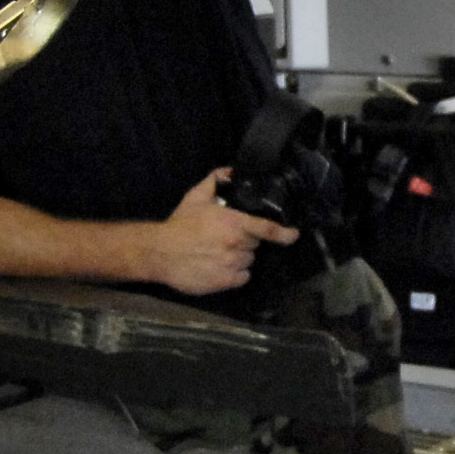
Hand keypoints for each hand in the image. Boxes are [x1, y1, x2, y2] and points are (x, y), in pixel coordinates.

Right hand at [143, 166, 292, 295]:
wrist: (160, 252)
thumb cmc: (180, 225)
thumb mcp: (196, 197)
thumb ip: (215, 181)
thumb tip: (230, 172)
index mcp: (235, 224)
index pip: (267, 229)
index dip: (285, 233)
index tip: (294, 234)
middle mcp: (238, 245)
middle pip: (254, 244)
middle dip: (245, 240)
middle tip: (227, 237)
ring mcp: (232, 265)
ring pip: (248, 260)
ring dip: (239, 256)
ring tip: (220, 252)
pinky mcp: (225, 282)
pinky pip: (241, 277)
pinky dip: (235, 273)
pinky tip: (220, 266)